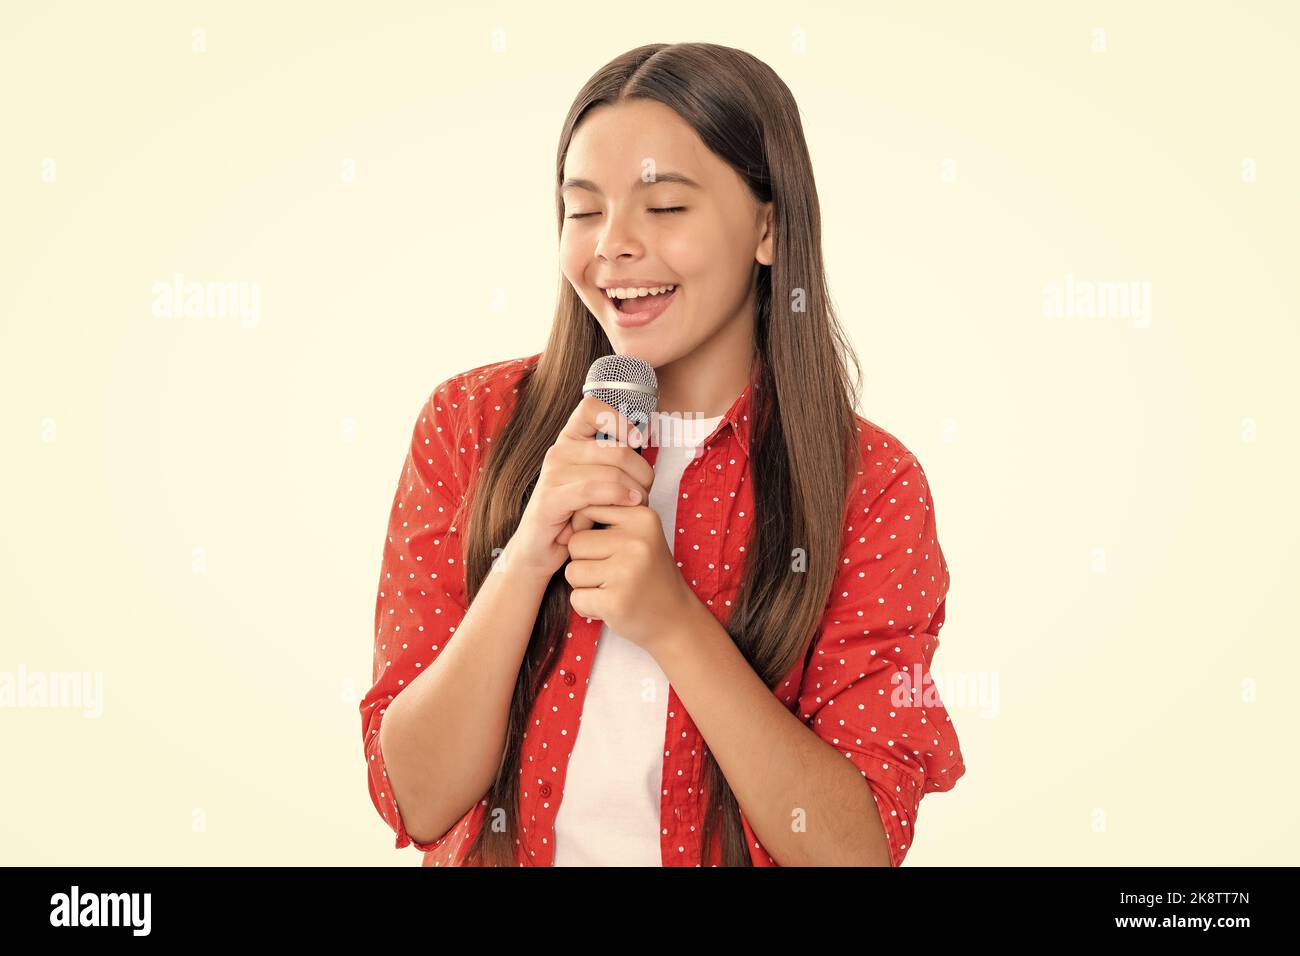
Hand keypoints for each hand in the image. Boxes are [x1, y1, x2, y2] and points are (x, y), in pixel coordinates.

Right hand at [502, 396, 653, 581]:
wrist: (540, 550)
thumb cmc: (575, 514)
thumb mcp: (597, 479)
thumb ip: (614, 459)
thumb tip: (643, 438)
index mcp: (569, 440)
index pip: (591, 407)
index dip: (619, 419)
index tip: (636, 440)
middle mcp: (558, 452)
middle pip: (616, 448)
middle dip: (642, 473)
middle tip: (645, 492)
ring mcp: (551, 474)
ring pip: (610, 471)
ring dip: (634, 490)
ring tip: (637, 504)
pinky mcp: (550, 499)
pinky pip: (593, 489)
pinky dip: (618, 496)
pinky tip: (630, 504)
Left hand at [563, 501, 700, 655]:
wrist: (675, 618)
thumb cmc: (647, 574)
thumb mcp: (638, 535)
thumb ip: (609, 517)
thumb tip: (570, 510)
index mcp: (642, 517)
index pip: (586, 510)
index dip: (585, 532)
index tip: (604, 549)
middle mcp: (637, 541)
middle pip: (575, 543)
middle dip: (584, 562)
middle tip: (612, 575)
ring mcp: (627, 572)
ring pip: (572, 571)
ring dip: (584, 585)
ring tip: (613, 589)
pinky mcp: (616, 601)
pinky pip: (576, 598)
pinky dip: (587, 606)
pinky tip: (612, 607)